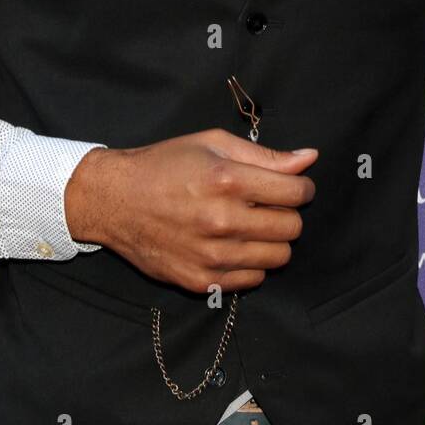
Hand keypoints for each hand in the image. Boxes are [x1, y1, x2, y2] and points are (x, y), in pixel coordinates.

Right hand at [64, 130, 317, 294]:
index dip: (302, 187)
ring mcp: (211, 255)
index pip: (296, 192)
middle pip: (292, 227)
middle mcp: (221, 220)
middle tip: (267, 205)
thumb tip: (309, 159)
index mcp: (226, 179)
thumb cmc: (165, 165)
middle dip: (287, 213)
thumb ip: (264, 155)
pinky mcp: (201, 281)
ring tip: (250, 225)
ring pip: (279, 257)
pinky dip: (251, 263)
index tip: (293, 186)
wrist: (115, 200)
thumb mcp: (212, 143)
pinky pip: (253, 279)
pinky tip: (232, 244)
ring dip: (272, 240)